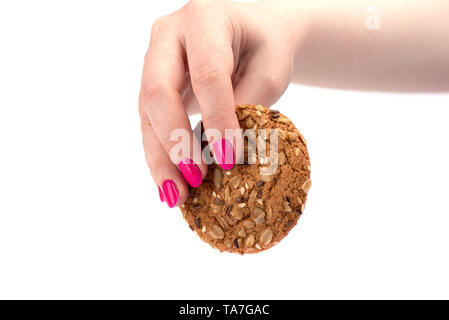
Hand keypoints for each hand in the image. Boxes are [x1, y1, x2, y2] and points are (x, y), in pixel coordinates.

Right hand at [139, 0, 296, 207]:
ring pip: (147, 113)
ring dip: (161, 158)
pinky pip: (150, 123)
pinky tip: (170, 184)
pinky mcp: (154, 86)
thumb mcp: (270, 68)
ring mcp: (155, 61)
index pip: (208, 73)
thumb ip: (247, 103)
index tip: (231, 160)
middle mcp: (169, 36)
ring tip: (177, 196)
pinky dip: (160, 155)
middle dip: (175, 141)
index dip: (218, 119)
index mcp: (205, 18)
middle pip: (159, 91)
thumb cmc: (263, 47)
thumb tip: (222, 152)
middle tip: (196, 179)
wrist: (248, 33)